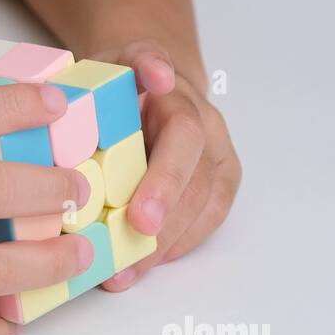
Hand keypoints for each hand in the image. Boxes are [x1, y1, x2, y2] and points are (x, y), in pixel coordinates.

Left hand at [91, 40, 240, 290]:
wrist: (153, 83)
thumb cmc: (122, 81)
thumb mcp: (113, 61)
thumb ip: (133, 62)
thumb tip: (156, 72)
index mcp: (178, 96)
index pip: (182, 136)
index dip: (166, 178)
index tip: (142, 216)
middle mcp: (206, 125)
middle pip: (195, 180)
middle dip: (163, 223)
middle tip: (129, 257)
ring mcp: (218, 155)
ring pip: (204, 205)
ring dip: (165, 244)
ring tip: (126, 273)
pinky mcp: (221, 182)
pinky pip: (207, 219)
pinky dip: (177, 245)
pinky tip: (146, 264)